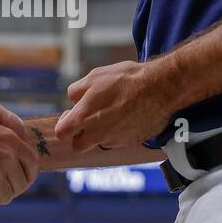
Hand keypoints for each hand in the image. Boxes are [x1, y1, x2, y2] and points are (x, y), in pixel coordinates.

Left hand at [54, 60, 173, 150]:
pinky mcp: (132, 142)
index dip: (64, 124)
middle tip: (89, 119)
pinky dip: (121, 131)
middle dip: (80, 135)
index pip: (61, 133)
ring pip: (101, 142)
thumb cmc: (126, 80)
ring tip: (115, 111)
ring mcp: (116, 140)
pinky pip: (120, 140)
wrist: (159, 88)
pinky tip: (129, 114)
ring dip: (103, 131)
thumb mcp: (94, 76)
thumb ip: (77, 91)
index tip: (71, 115)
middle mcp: (97, 134)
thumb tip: (74, 100)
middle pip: (78, 145)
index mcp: (83, 118)